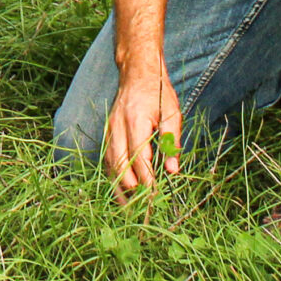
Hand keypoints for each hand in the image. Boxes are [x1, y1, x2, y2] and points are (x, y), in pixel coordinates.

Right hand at [102, 67, 183, 198]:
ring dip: (118, 187)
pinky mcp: (107, 133)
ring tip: (127, 208)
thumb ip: (172, 141)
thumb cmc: (158, 91)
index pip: (139, 157)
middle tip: (141, 208)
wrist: (136, 72)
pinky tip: (121, 191)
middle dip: (129, 188)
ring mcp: (109, 130)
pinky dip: (114, 176)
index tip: (154, 196)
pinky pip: (108, 159)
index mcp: (135, 120)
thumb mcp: (172, 112)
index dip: (146, 179)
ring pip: (110, 164)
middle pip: (119, 164)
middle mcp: (117, 127)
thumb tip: (173, 170)